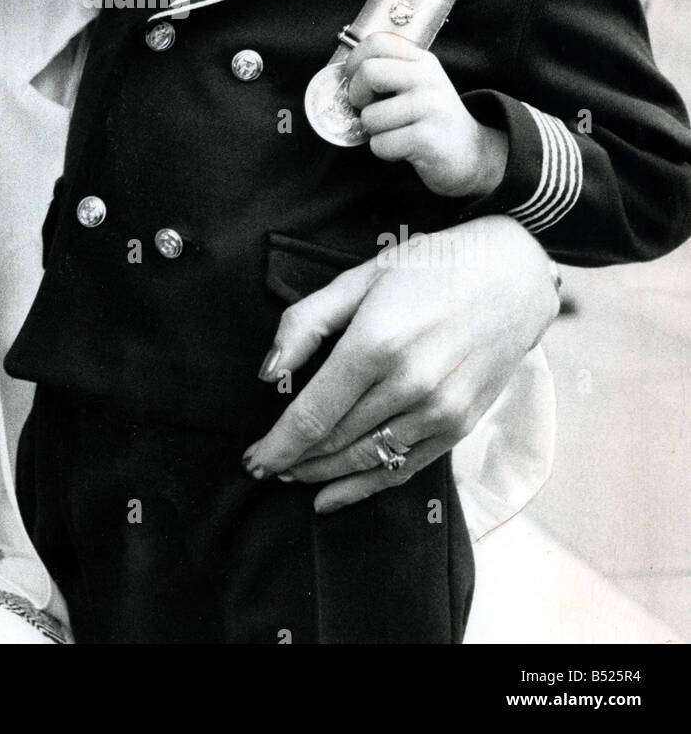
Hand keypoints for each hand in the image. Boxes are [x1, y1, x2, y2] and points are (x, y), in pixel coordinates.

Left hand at [242, 215, 558, 512]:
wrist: (511, 274)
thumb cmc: (429, 267)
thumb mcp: (359, 278)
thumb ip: (306, 323)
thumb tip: (267, 371)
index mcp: (376, 344)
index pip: (312, 415)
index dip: (277, 444)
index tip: (251, 458)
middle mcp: (410, 384)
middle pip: (335, 441)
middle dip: (293, 459)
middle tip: (264, 466)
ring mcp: (440, 410)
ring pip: (366, 460)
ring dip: (323, 475)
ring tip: (293, 476)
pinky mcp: (461, 425)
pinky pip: (405, 469)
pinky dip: (365, 486)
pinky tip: (334, 495)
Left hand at [343, 32, 507, 197]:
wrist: (470, 155)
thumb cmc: (431, 120)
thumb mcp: (417, 86)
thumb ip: (388, 73)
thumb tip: (343, 76)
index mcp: (423, 61)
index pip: (377, 41)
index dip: (355, 61)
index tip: (357, 81)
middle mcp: (428, 79)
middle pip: (368, 72)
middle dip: (357, 96)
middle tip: (369, 109)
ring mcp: (430, 108)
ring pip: (370, 117)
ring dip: (375, 132)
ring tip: (397, 132)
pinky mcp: (427, 139)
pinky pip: (380, 145)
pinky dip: (386, 152)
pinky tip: (406, 149)